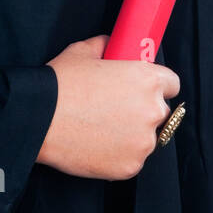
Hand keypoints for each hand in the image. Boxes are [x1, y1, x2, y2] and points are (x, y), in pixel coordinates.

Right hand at [37, 35, 180, 179]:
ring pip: (146, 138)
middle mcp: (152, 111)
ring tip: (102, 129)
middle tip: (116, 109)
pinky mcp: (131, 167)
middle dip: (143, 110)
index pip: (172, 84)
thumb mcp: (84, 51)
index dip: (157, 85)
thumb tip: (112, 45)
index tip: (143, 89)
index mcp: (147, 79)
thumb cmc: (61, 83)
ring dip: (131, 134)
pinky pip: (132, 159)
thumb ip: (106, 45)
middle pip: (160, 112)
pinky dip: (119, 154)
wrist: (39, 119)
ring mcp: (143, 142)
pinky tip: (97, 144)